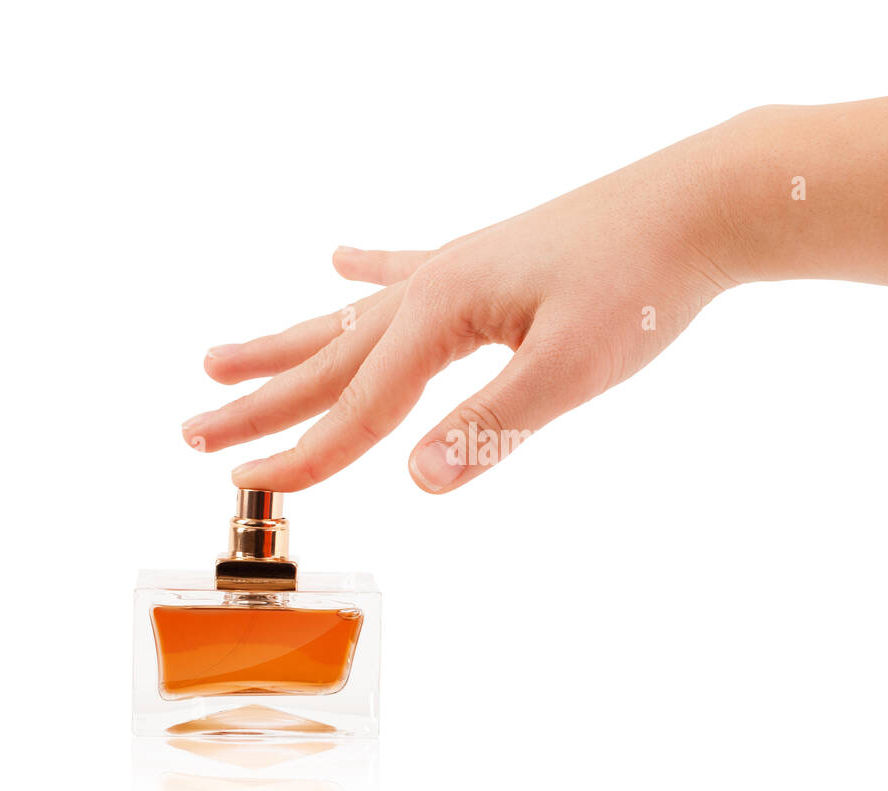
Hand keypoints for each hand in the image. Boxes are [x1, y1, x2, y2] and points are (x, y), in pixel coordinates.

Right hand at [181, 127, 753, 492]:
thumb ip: (490, 427)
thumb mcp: (569, 368)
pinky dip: (366, 270)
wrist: (695, 206)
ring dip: (285, 342)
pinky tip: (338, 258)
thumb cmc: (641, 285)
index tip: (250, 488)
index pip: (362, 405)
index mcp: (443, 314)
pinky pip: (406, 271)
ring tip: (221, 355)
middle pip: (329, 358)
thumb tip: (414, 482)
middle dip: (261, 403)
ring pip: (350, 318)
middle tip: (192, 430)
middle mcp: (434, 287)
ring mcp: (458, 269)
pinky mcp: (488, 262)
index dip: (306, 455)